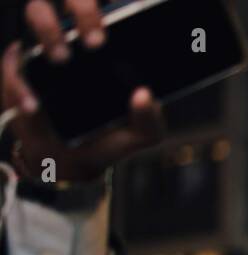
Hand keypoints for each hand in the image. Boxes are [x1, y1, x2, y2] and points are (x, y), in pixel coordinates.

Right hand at [2, 1, 162, 182]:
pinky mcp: (15, 68)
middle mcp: (73, 37)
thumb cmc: (103, 137)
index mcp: (106, 47)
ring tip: (60, 58)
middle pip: (72, 0)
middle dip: (83, 9)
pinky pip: (12, 63)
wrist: (67, 161)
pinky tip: (33, 106)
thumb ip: (149, 120)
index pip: (107, 10)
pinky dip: (20, 84)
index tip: (123, 20)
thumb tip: (145, 95)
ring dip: (49, 29)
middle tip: (96, 42)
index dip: (103, 9)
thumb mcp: (137, 134)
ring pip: (37, 11)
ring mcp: (41, 47)